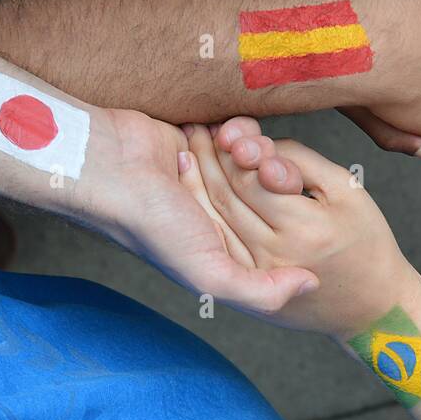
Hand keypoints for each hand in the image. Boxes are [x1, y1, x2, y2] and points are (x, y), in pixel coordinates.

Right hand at [82, 109, 317, 320]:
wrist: (108, 165)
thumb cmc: (151, 224)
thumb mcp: (209, 274)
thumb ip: (260, 291)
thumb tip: (313, 286)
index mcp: (228, 247)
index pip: (282, 230)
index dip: (288, 202)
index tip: (279, 183)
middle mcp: (224, 214)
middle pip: (276, 190)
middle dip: (271, 168)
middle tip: (254, 159)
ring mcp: (216, 177)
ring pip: (262, 159)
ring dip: (254, 145)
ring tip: (231, 143)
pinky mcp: (206, 143)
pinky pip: (243, 134)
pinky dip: (239, 129)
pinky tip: (220, 131)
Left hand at [178, 122, 419, 334]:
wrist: (371, 307)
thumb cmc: (367, 240)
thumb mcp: (349, 192)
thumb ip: (304, 164)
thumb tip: (260, 146)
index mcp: (306, 227)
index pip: (253, 179)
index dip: (236, 147)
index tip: (228, 123)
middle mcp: (276, 254)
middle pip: (229, 196)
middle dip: (211, 156)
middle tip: (200, 125)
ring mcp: (258, 273)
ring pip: (217, 218)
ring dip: (198, 178)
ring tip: (192, 144)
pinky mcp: (249, 284)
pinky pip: (218, 240)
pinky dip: (202, 209)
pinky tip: (194, 184)